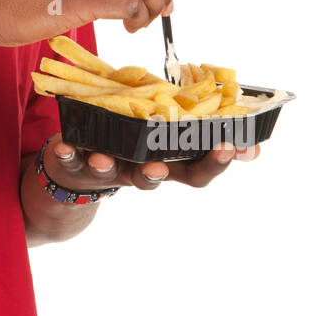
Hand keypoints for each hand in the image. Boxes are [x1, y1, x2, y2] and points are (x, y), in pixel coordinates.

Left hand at [41, 131, 261, 191]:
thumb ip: (204, 136)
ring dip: (107, 166)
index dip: (215, 162)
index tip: (233, 147)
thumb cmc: (135, 142)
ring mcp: (107, 168)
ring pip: (110, 172)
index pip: (196, 172)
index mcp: (165, 163)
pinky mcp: (76, 161)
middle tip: (159, 168)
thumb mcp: (171, 140)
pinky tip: (62, 145)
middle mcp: (138, 171)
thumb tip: (252, 144)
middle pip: (153, 179)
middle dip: (156, 173)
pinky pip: (70, 159)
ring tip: (102, 160)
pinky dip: (66, 153)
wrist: (84, 165)